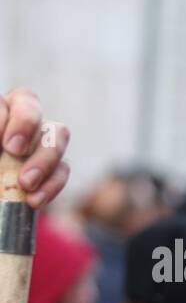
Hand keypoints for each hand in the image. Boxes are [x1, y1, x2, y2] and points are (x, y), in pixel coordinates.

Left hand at [1, 88, 70, 207]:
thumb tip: (7, 151)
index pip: (1, 102)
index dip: (1, 117)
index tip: (0, 143)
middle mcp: (16, 122)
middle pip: (30, 104)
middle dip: (26, 125)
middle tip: (14, 150)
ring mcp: (37, 143)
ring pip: (57, 134)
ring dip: (44, 159)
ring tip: (26, 184)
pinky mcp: (52, 169)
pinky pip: (62, 170)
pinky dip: (51, 186)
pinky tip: (34, 200)